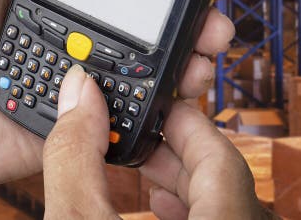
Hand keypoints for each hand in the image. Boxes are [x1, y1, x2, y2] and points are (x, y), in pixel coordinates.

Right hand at [43, 66, 264, 219]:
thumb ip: (75, 156)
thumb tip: (78, 93)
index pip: (223, 156)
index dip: (186, 122)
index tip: (159, 107)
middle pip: (225, 178)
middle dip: (180, 151)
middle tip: (144, 136)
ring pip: (225, 203)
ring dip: (183, 180)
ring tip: (146, 170)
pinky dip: (191, 209)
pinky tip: (158, 206)